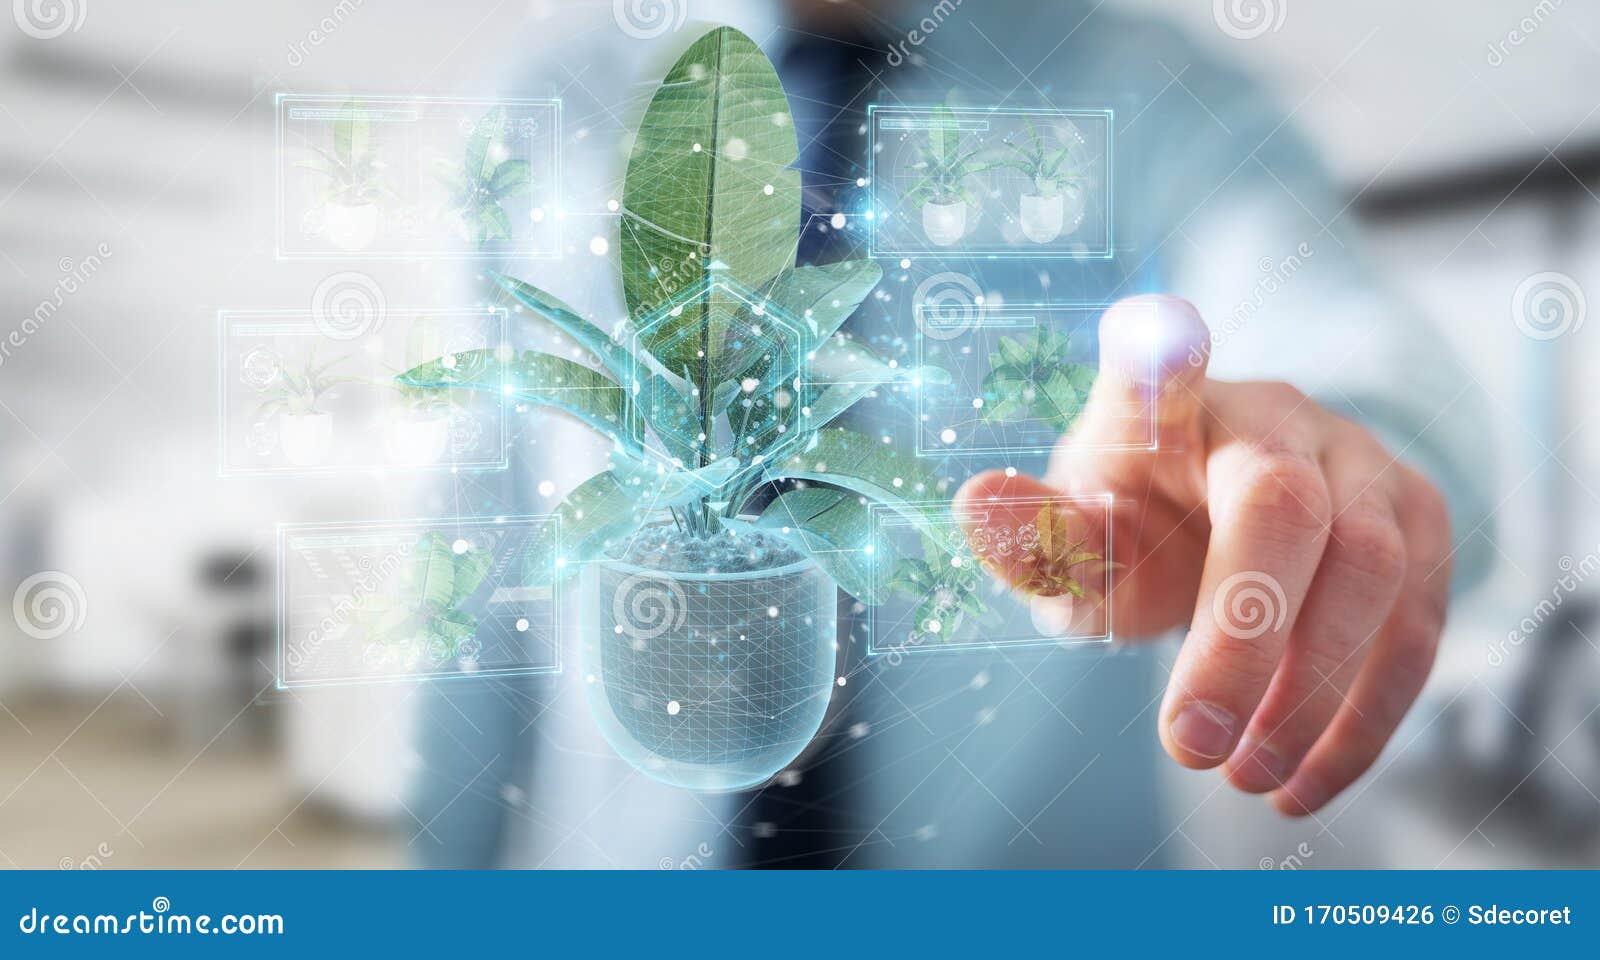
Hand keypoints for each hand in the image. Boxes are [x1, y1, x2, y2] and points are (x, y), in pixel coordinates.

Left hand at [953, 295, 1451, 814]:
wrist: (1223, 517)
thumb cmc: (1136, 523)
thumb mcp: (1074, 537)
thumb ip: (1034, 537)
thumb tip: (977, 502)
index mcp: (1170, 412)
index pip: (1163, 377)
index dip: (1161, 361)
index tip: (1154, 336)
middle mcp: (1278, 418)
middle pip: (1288, 510)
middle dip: (1245, 641)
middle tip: (1191, 748)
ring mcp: (1363, 463)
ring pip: (1378, 571)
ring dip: (1315, 696)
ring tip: (1245, 778)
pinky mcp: (1419, 524)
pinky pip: (1418, 624)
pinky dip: (1367, 719)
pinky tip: (1303, 783)